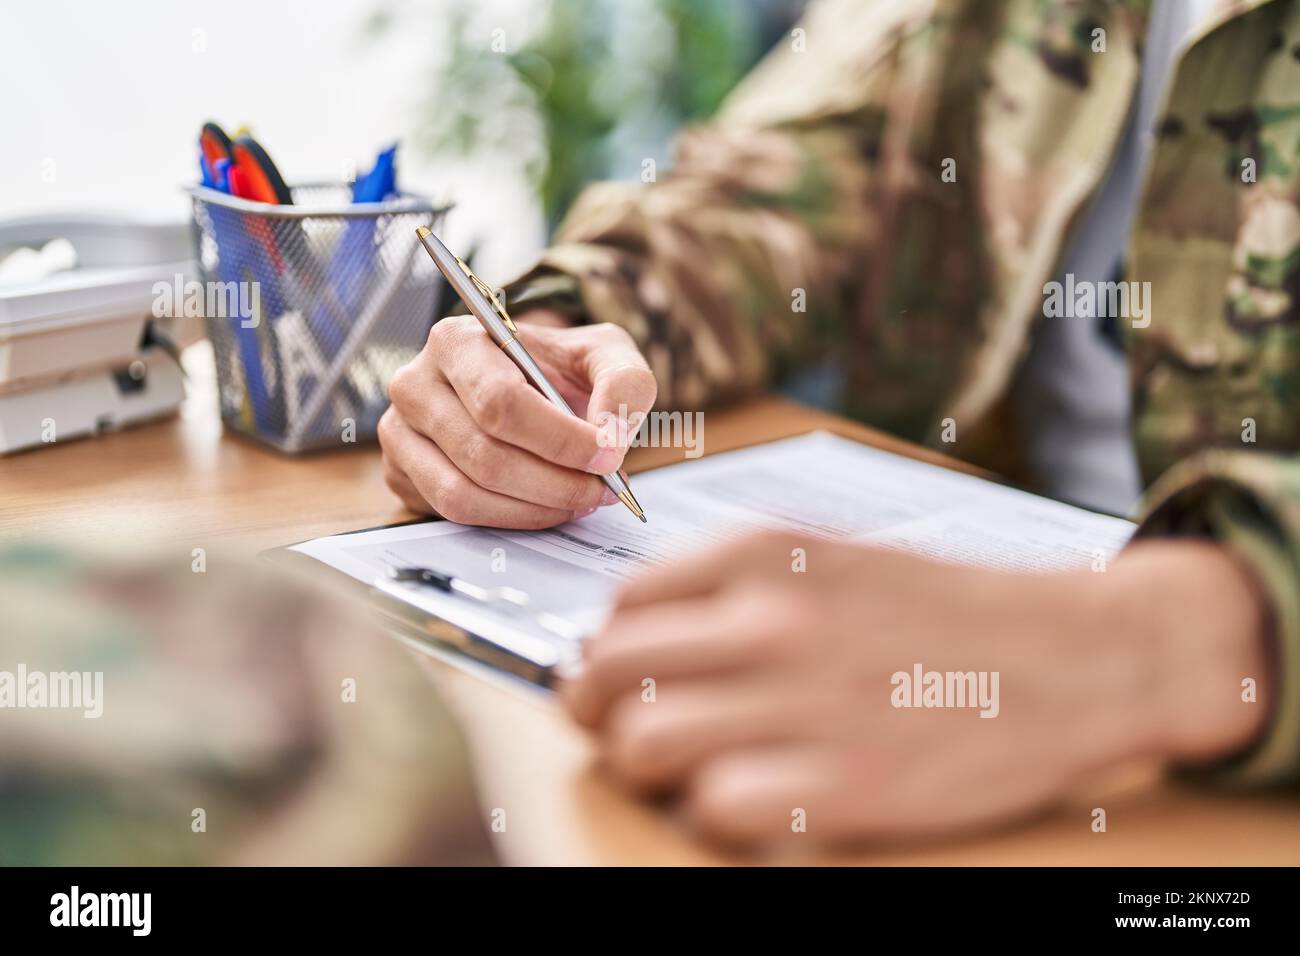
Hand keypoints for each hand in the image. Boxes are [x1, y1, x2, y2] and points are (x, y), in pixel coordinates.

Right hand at [380, 310, 655, 527]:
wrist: (527, 385)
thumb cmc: (559, 369)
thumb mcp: (605, 354)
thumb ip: (623, 383)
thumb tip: (611, 435)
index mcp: (457, 341)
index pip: (501, 403)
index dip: (559, 440)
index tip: (608, 456)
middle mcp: (415, 384)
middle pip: (483, 454)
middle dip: (554, 482)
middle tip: (602, 489)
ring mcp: (399, 432)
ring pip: (463, 493)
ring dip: (534, 508)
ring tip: (579, 499)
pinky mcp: (400, 473)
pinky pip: (451, 514)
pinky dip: (509, 519)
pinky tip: (544, 505)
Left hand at [563, 531, 1267, 848]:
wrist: (1075, 653)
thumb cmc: (947, 611)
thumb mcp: (833, 557)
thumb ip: (734, 588)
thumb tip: (634, 634)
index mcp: (764, 553)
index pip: (622, 605)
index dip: (610, 650)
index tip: (624, 677)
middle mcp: (770, 619)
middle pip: (608, 674)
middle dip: (599, 710)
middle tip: (626, 730)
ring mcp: (803, 701)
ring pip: (641, 744)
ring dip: (650, 767)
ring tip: (688, 770)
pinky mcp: (842, 782)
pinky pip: (712, 807)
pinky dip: (717, 813)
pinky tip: (754, 801)